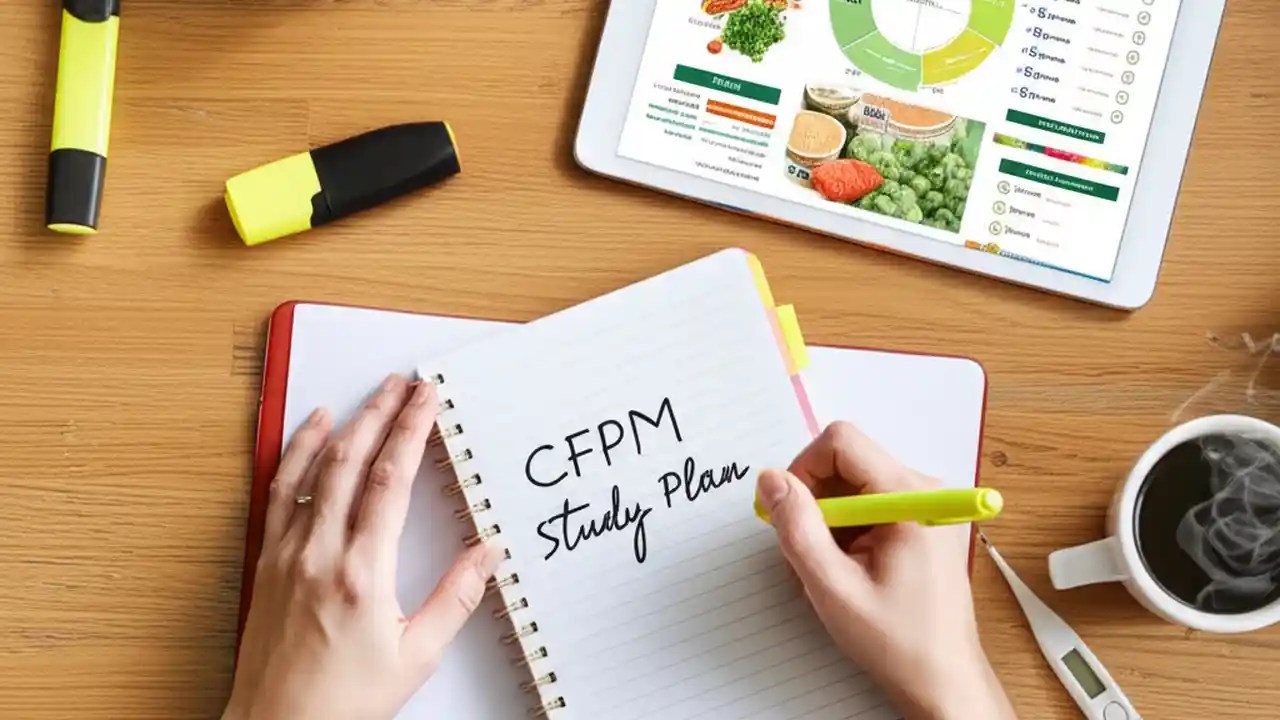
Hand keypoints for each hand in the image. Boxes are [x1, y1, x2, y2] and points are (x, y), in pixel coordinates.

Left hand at [224, 374, 503, 719]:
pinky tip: (307, 436)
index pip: (390, 481)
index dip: (411, 431)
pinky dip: (293, 456)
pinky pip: (278, 493)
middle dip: (380, 414)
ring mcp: (286, 554)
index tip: (427, 401)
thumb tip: (487, 554)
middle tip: (402, 384)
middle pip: (350, 461)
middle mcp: (319, 553)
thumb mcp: (417, 656)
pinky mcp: (265, 563)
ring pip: (310, 470)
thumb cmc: (343, 701)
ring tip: (363, 398)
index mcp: (362, 573)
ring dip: (339, 426)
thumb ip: (455, 598)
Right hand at [756, 422, 1015, 719]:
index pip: (842, 441)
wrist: (943, 680)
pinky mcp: (922, 521)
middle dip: (814, 500)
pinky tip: (848, 568)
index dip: (803, 468)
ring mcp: (926, 505)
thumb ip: (797, 528)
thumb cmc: (897, 641)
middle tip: (806, 552)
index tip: (789, 510)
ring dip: (829, 520)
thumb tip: (770, 479)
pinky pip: (870, 503)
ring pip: (854, 483)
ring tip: (830, 568)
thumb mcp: (833, 587)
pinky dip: (847, 529)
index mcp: (910, 497)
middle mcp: (924, 490)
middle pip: (848, 461)